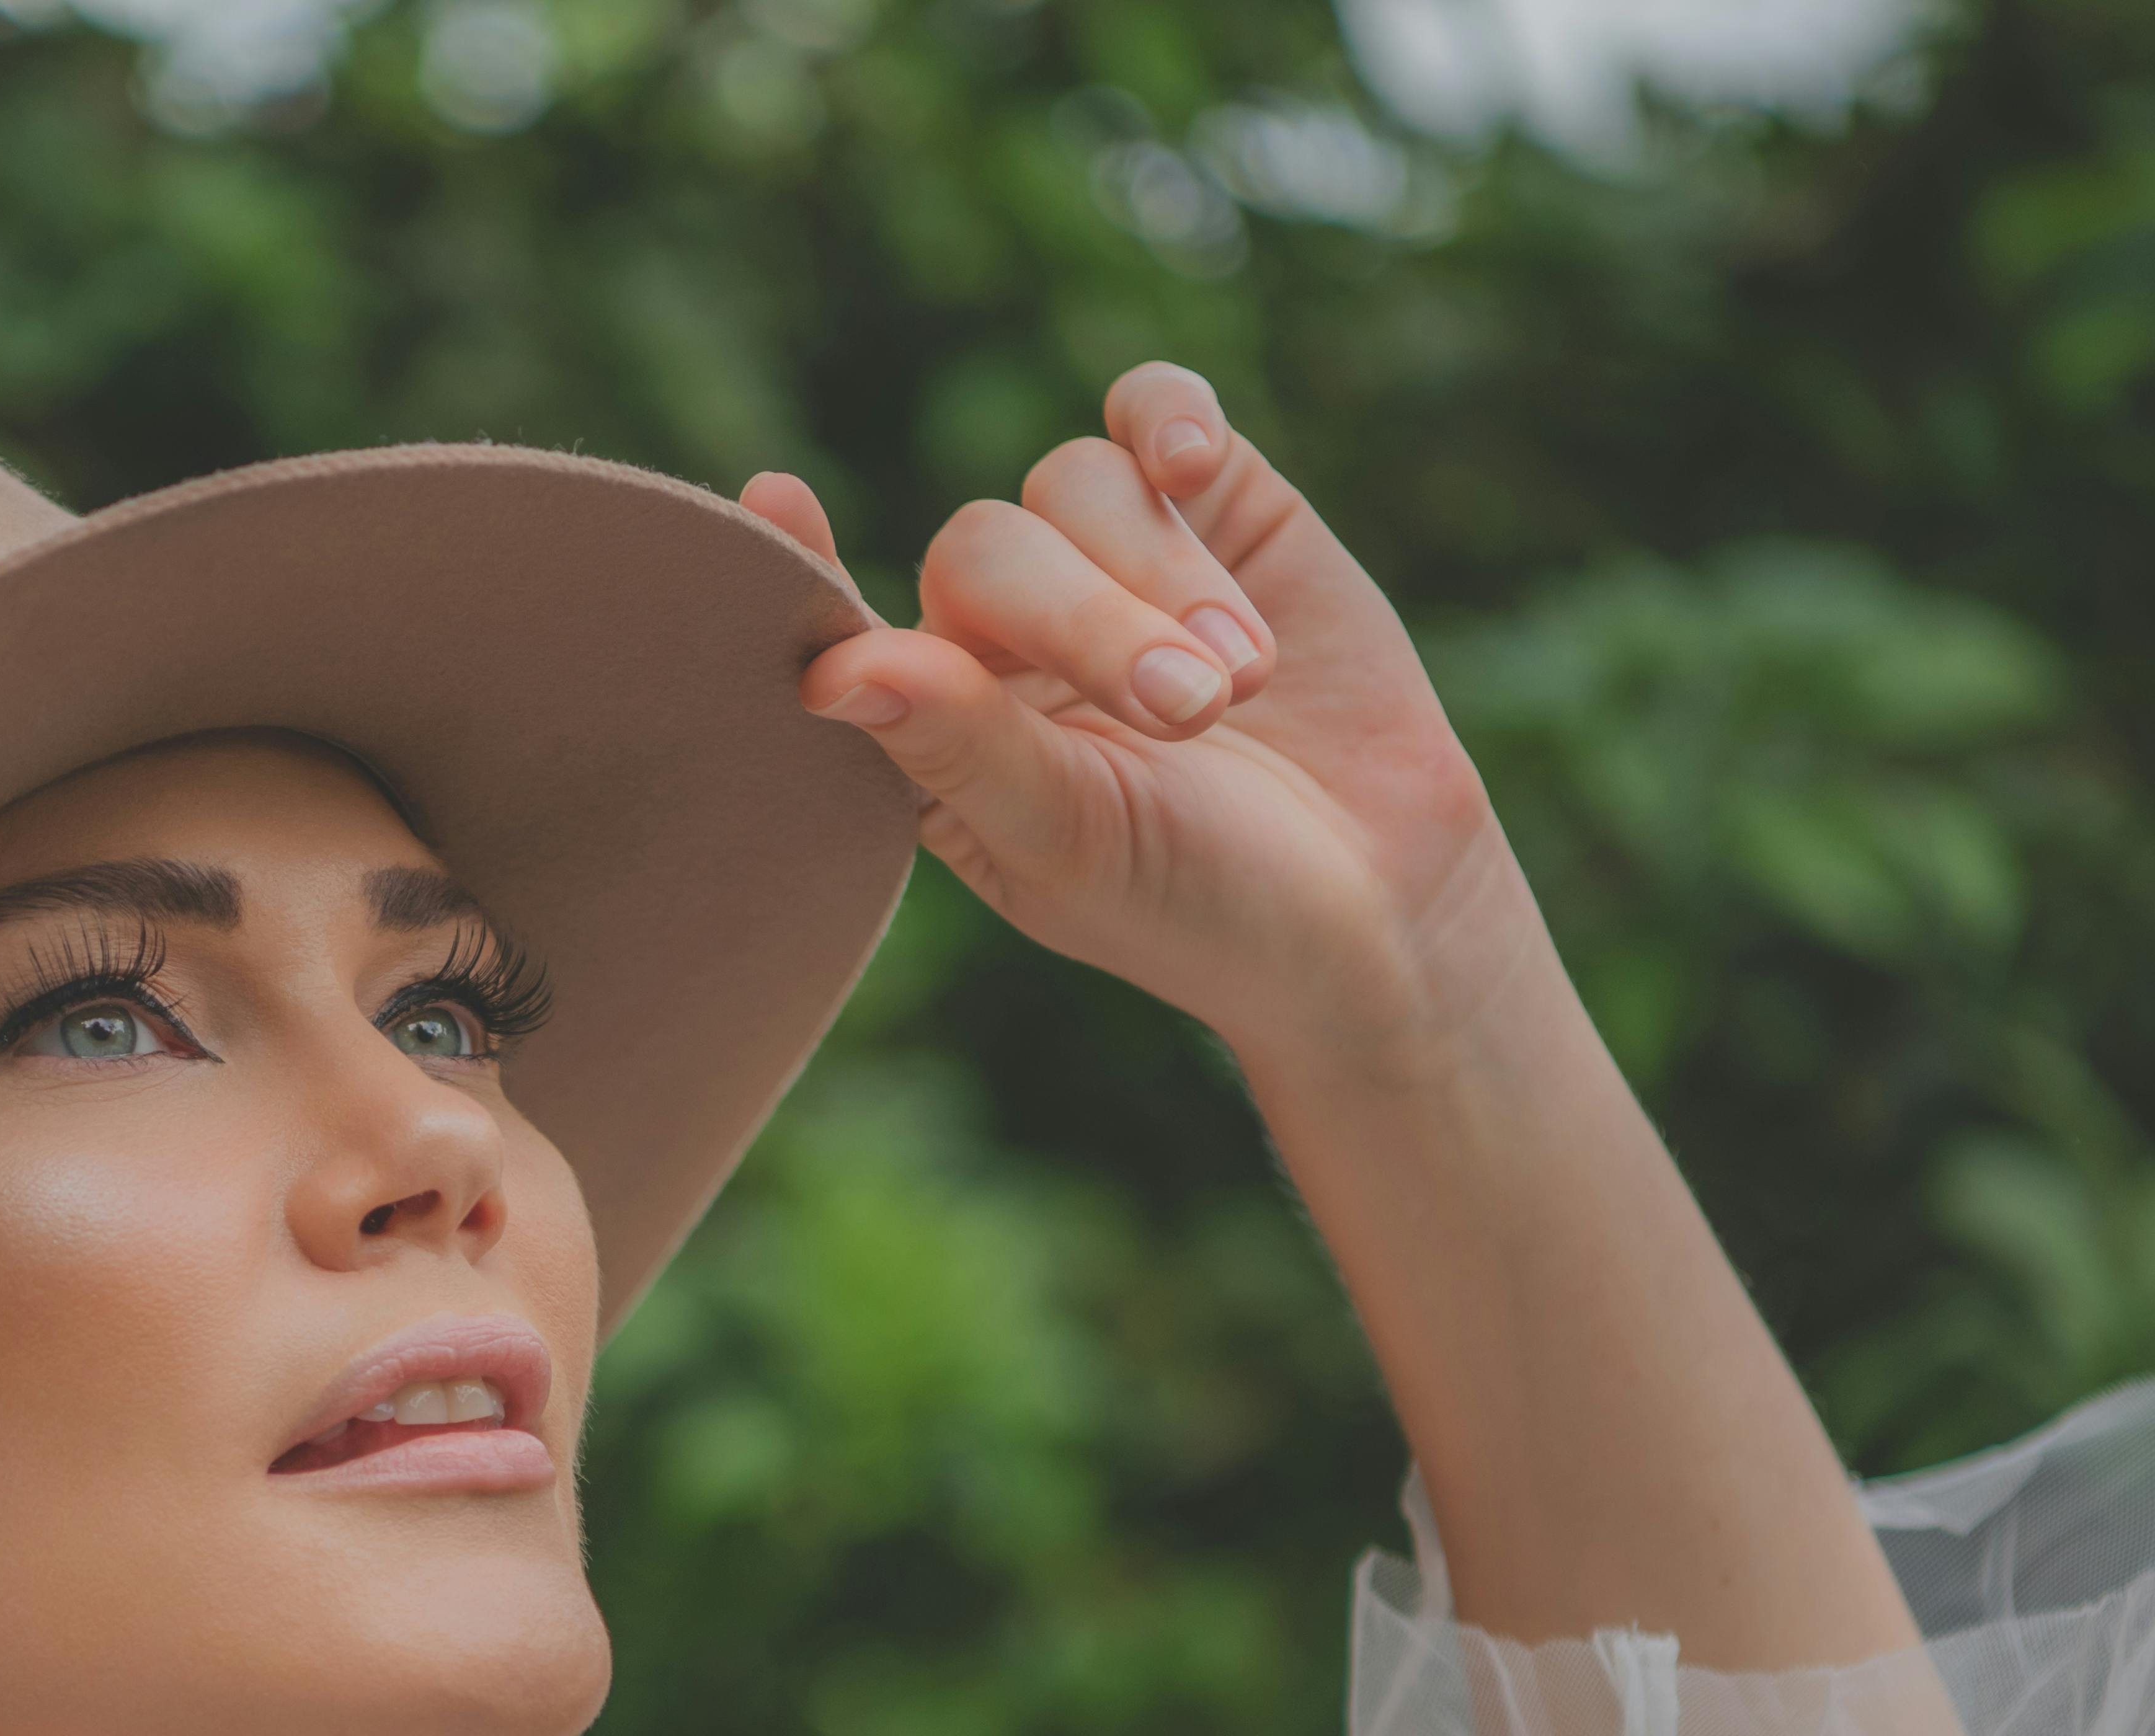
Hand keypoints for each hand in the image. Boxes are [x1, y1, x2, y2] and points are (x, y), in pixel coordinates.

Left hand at [746, 366, 1555, 1072]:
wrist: (1380, 907)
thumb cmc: (1202, 904)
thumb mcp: (1071, 841)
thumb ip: (956, 749)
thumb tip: (830, 670)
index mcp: (939, 727)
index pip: (842, 623)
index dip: (805, 567)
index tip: (774, 500)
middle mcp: (1005, 633)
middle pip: (987, 545)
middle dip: (1091, 621)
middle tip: (1187, 715)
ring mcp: (1109, 558)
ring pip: (1074, 482)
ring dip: (1163, 577)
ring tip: (1237, 687)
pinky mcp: (1215, 505)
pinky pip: (1149, 411)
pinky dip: (1168, 420)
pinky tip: (1193, 462)